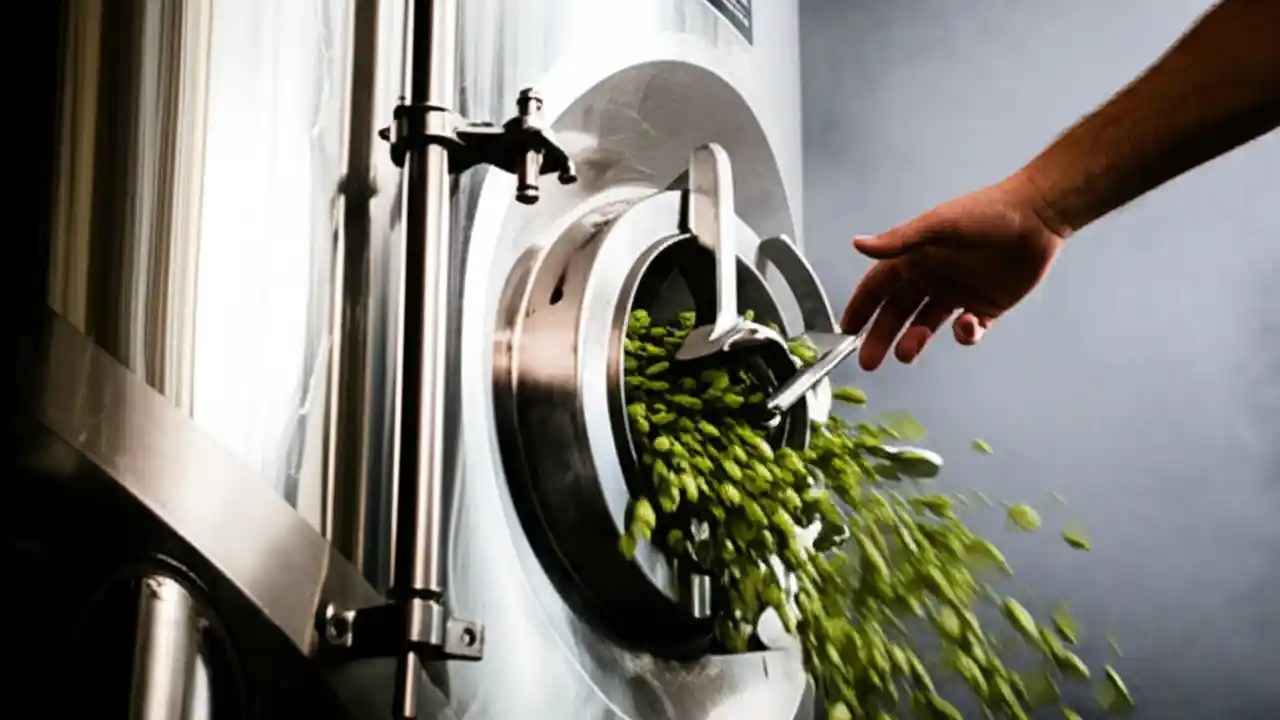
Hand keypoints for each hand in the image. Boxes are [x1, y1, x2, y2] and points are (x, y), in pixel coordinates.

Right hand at [841, 173, 1068, 369]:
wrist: (1038, 216)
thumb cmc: (986, 213)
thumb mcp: (938, 224)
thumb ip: (899, 240)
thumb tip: (857, 244)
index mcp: (915, 258)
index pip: (877, 287)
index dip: (860, 308)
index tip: (846, 330)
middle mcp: (932, 277)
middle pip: (897, 313)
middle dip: (881, 337)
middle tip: (869, 362)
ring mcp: (958, 293)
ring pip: (926, 325)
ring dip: (914, 340)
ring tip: (906, 354)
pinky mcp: (987, 306)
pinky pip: (968, 330)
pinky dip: (965, 334)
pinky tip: (967, 326)